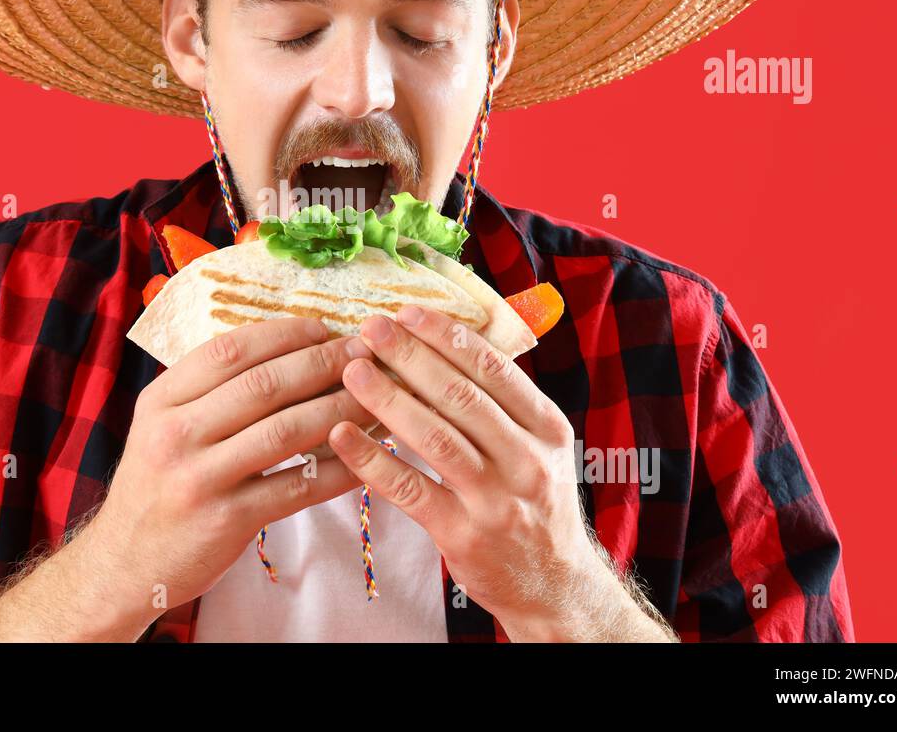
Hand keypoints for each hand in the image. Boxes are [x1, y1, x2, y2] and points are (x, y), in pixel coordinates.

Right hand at [80, 316, 375, 635]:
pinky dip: (338, 470)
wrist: (126, 562)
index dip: (283, 335)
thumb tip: (285, 351)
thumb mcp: (161, 427)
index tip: (323, 329)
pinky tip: (366, 458)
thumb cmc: (158, 486)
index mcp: (161, 401)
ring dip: (340, 410)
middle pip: (264, 385)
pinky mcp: (227, 521)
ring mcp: (200, 478)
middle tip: (364, 354)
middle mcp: (176, 434)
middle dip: (323, 364)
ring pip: (287, 431)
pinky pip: (297, 487)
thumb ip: (207, 392)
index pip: (229, 351)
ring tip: (375, 399)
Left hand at [329, 305, 675, 641]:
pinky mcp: (464, 534)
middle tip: (371, 328)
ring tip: (352, 371)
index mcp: (546, 428)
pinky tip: (342, 436)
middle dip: (411, 356)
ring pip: (436, 438)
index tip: (408, 311)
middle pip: (462, 396)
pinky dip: (373, 461)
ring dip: (389, 400)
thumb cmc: (535, 504)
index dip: (447, 336)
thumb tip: (445, 342)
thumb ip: (501, 403)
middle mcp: (527, 460)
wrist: (554, 584)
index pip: (494, 369)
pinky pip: (411, 489)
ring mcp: (497, 500)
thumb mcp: (539, 447)